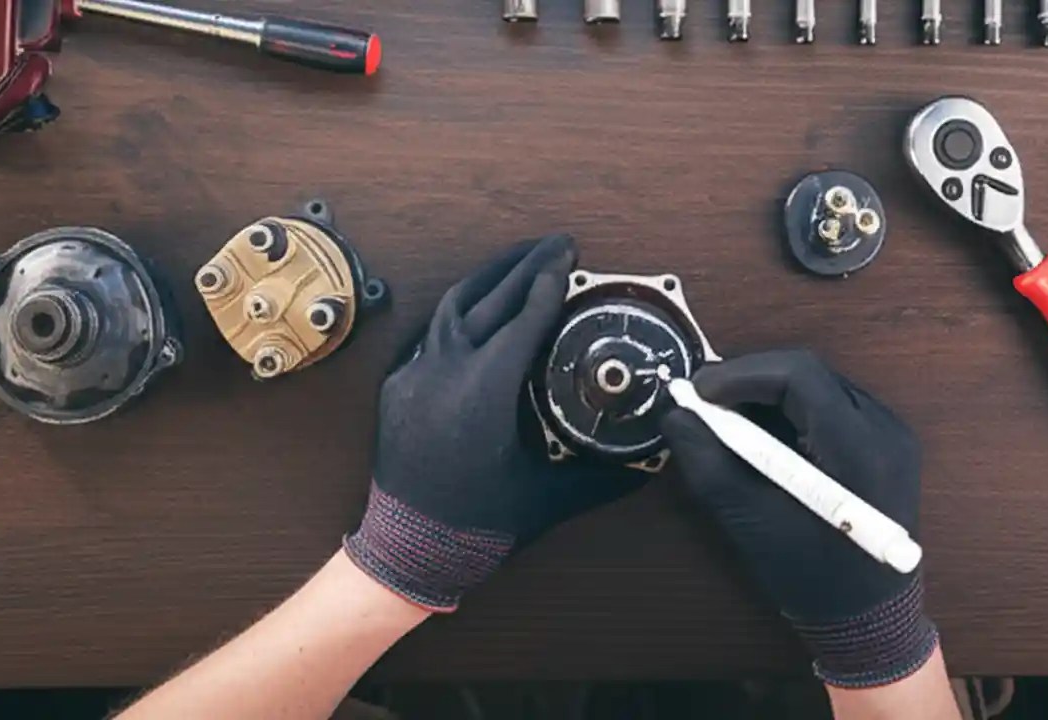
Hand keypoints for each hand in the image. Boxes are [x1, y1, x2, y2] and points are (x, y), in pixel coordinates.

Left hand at [345, 235, 647, 611]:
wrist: (407, 550)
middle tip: (557, 245)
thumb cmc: (474, 528)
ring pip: (451, 308)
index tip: (567, 259)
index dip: (547, 286)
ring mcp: (415, 378)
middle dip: (524, 267)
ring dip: (488, 279)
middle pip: (487, 301)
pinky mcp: (398, 389)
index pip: (521, 322)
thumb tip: (648, 466)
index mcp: (483, 394)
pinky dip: (459, 312)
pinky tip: (477, 307)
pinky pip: (430, 335)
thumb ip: (601, 478)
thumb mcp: (546, 500)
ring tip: (520, 259)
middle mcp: (445, 375)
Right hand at [660, 350, 936, 687]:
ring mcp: (890, 433)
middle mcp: (884, 429)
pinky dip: (788, 409)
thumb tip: (674, 413)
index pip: (800, 376)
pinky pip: (830, 406)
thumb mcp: (749, 520)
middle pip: (809, 374)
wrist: (868, 616)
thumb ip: (708, 461)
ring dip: (766, 393)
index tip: (697, 390)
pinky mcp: (884, 443)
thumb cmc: (810, 575)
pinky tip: (759, 432)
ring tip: (724, 415)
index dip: (742, 373)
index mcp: (859, 448)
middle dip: (749, 379)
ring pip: (818, 385)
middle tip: (703, 400)